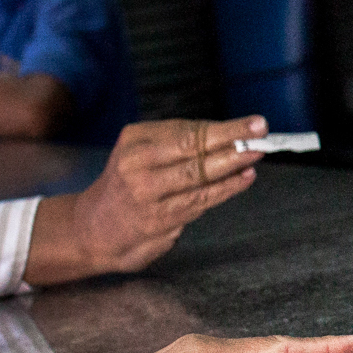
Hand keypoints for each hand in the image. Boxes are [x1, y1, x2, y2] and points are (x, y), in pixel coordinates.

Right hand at [24, 116, 268, 285]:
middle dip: (233, 142)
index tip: (253, 123)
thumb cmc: (127, 183)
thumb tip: (228, 134)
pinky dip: (225, 189)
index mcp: (136, 141)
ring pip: (199, 176)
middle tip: (261, 134)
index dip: (225, 129)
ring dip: (233, 166)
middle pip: (195, 151)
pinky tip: (244, 179)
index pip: (188, 132)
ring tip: (257, 156)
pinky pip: (199, 201)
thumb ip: (177, 142)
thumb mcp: (140, 151)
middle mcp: (138, 165)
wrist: (91, 228)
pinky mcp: (158, 220)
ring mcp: (147, 195)